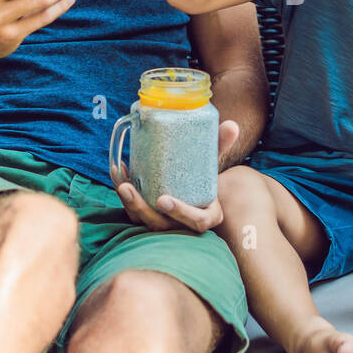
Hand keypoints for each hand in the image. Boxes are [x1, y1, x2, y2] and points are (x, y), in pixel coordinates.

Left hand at [111, 120, 239, 231]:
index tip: (163, 199)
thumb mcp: (212, 165)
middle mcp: (184, 226)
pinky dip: (125, 197)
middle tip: (130, 189)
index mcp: (206, 216)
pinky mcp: (149, 220)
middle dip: (143, 209)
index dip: (180, 213)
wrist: (195, 193)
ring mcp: (165, 226)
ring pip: (144, 221)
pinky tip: (120, 174)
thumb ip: (220, 147)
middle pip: (162, 225)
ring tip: (122, 182)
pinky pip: (134, 212)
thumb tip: (232, 125)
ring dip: (129, 203)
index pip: (197, 222)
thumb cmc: (204, 180)